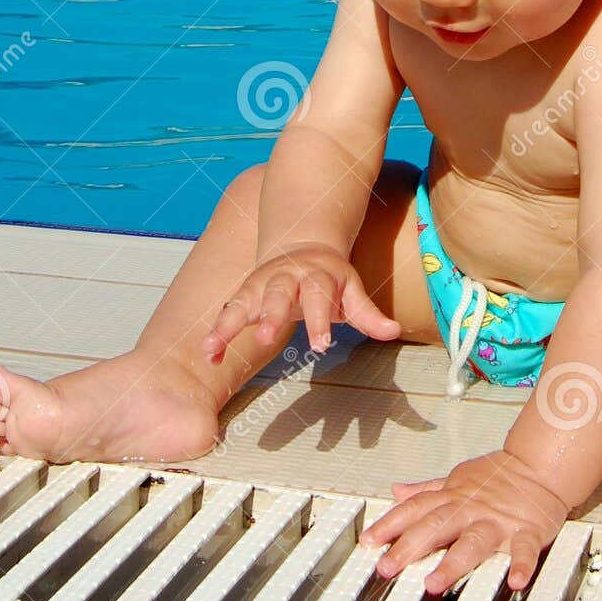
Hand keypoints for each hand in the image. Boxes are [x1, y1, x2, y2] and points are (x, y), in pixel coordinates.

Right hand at [202, 246, 401, 361]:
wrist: (300, 247)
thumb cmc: (329, 278)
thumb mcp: (351, 290)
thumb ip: (368, 313)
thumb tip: (393, 330)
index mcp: (316, 276)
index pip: (319, 297)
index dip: (320, 320)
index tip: (320, 345)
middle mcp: (285, 278)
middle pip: (277, 295)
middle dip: (270, 316)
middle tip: (265, 338)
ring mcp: (261, 285)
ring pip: (243, 301)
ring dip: (228, 324)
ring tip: (213, 347)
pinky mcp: (244, 295)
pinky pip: (227, 312)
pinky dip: (216, 332)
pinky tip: (208, 354)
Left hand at [359, 450, 570, 594]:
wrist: (541, 465)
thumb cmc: (499, 476)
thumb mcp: (458, 478)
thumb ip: (426, 489)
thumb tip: (396, 491)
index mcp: (453, 497)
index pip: (415, 509)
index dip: (390, 525)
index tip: (368, 542)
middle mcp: (471, 509)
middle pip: (436, 526)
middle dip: (409, 547)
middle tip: (387, 567)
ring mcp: (499, 520)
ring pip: (473, 541)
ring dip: (453, 562)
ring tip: (433, 583)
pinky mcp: (528, 530)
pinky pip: (525, 549)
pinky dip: (522, 565)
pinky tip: (515, 582)